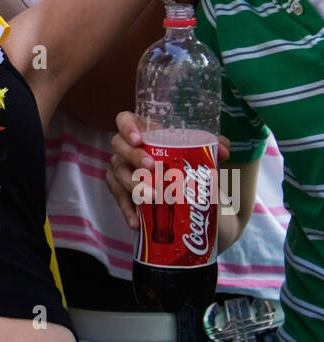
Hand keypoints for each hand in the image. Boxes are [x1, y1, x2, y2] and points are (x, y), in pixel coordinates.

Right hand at [107, 111, 230, 228]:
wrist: (185, 193)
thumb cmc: (186, 164)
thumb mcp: (200, 154)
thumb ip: (212, 147)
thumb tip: (223, 150)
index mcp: (144, 132)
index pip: (125, 120)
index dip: (127, 127)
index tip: (139, 139)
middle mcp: (128, 148)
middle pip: (118, 146)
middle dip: (133, 156)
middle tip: (152, 168)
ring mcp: (122, 169)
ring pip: (117, 173)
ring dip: (133, 184)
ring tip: (151, 197)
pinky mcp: (121, 191)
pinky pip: (119, 198)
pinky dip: (127, 209)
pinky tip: (136, 221)